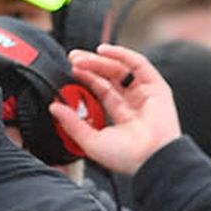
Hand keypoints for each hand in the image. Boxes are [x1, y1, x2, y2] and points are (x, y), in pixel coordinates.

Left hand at [59, 44, 180, 174]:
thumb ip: (72, 124)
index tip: (69, 71)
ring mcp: (144, 93)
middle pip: (108, 76)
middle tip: (71, 58)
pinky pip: (138, 64)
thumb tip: (54, 108)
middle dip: (90, 65)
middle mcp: (132, 102)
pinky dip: (121, 54)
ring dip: (100, 60)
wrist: (150, 159)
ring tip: (80, 58)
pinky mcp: (156, 86)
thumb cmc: (126, 157)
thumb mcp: (90, 141)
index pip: (100, 90)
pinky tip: (104, 51)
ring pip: (119, 68)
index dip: (85, 78)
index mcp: (119, 116)